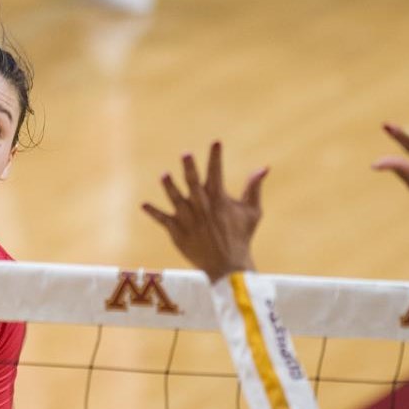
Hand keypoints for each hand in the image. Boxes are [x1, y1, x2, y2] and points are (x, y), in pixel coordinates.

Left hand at [141, 141, 267, 282]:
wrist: (227, 266)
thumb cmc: (241, 236)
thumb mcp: (252, 213)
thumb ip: (254, 189)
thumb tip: (264, 168)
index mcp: (219, 200)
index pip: (217, 173)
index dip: (216, 157)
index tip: (216, 142)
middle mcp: (202, 207)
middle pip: (194, 184)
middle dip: (190, 168)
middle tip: (186, 154)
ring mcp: (189, 220)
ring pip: (176, 200)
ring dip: (169, 187)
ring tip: (164, 175)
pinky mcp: (178, 232)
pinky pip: (163, 220)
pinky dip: (154, 213)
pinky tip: (143, 205)